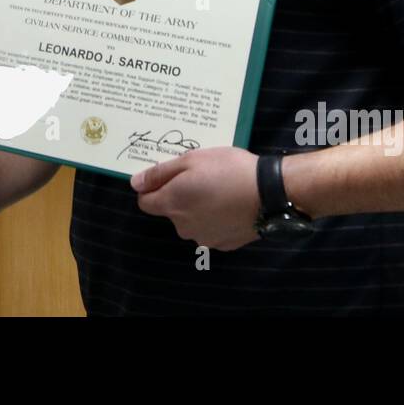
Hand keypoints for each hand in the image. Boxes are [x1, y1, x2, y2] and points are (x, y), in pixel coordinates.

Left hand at [131, 146, 260, 250]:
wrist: (269, 193)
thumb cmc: (227, 170)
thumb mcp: (191, 160)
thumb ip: (159, 173)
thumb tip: (135, 183)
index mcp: (171, 204)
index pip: (144, 202)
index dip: (152, 188)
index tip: (169, 176)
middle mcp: (183, 227)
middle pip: (170, 212)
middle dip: (180, 196)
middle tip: (202, 177)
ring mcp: (204, 239)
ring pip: (192, 222)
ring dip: (198, 209)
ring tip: (220, 190)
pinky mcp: (224, 244)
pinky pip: (212, 229)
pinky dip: (216, 219)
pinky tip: (231, 205)